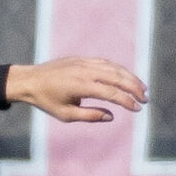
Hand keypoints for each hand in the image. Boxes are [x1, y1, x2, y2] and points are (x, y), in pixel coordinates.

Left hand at [5, 57, 146, 123]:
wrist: (30, 80)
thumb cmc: (46, 100)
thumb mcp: (66, 114)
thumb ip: (90, 116)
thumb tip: (112, 116)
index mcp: (81, 86)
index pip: (112, 93)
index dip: (127, 101)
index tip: (138, 108)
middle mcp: (86, 71)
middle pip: (118, 78)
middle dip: (134, 88)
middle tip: (146, 99)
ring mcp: (85, 62)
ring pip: (114, 68)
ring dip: (130, 77)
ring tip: (142, 88)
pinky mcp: (83, 59)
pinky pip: (106, 63)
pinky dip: (119, 69)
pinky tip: (126, 77)